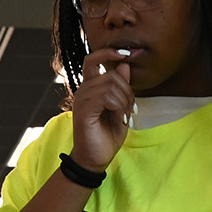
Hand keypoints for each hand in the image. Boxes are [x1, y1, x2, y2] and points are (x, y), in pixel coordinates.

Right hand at [68, 47, 135, 171]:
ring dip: (124, 101)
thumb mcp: (121, 107)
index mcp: (91, 87)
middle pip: (112, 74)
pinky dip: (118, 107)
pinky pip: (106, 97)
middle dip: (128, 91)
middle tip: (130, 110)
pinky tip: (119, 118)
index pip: (93, 59)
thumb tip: (125, 64)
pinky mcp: (83, 111)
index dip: (108, 52)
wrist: (95, 158)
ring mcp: (81, 100)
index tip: (125, 54)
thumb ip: (122, 86)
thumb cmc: (107, 135)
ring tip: (124, 116)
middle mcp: (83, 90)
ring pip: (111, 85)